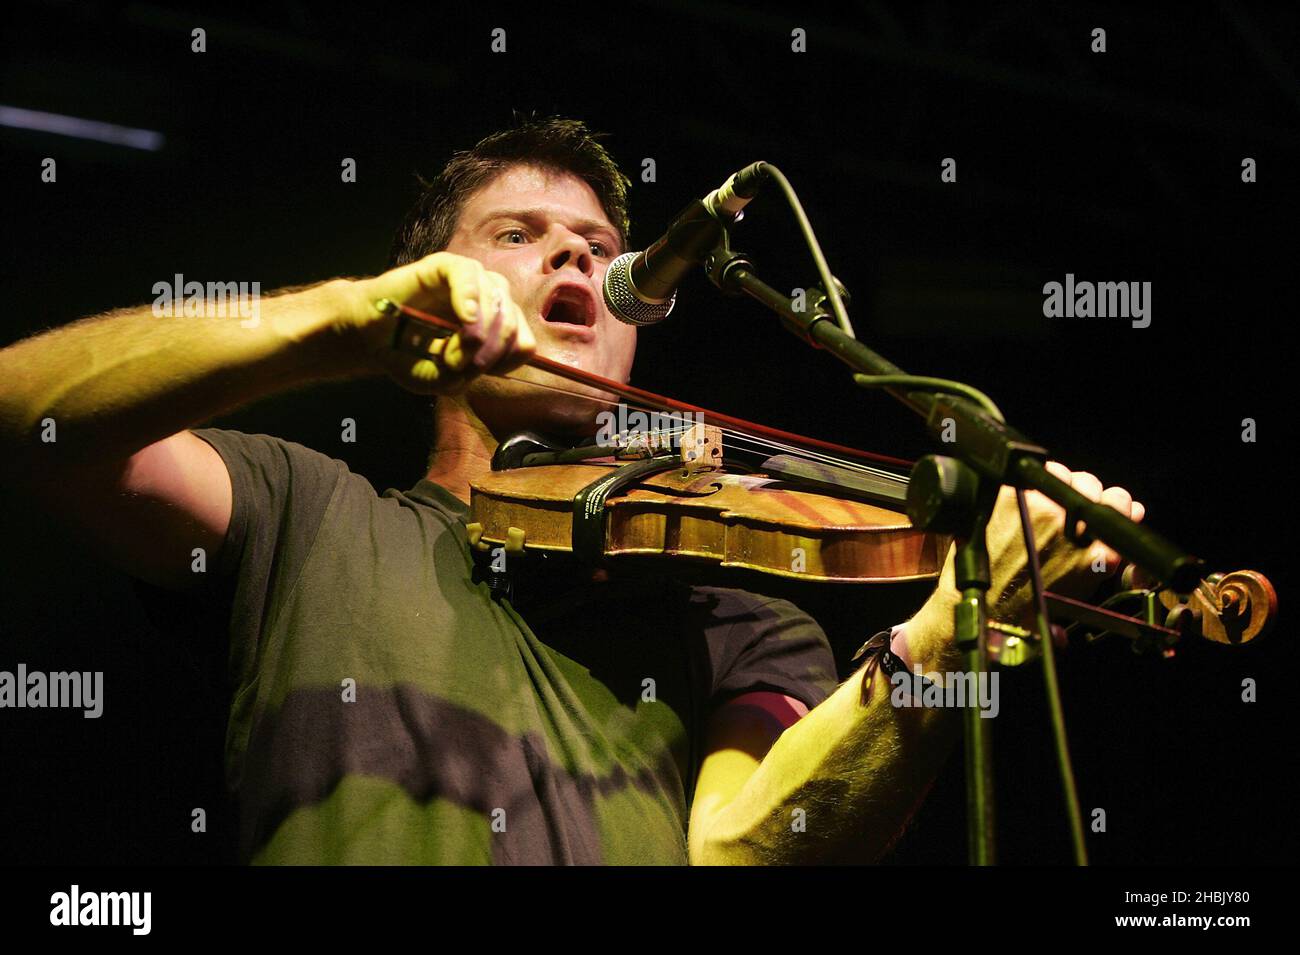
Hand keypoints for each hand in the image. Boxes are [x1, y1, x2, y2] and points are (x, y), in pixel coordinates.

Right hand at [340, 252, 535, 394]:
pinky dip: (470, 298)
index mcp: (497, 329)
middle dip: (488, 352)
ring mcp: (472, 282)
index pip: (525, 344)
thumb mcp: (440, 380)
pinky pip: (470, 275)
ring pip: (497, 302)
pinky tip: (464, 317)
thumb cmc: (409, 356)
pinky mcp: (447, 266)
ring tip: (446, 350)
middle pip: (514, 325)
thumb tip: (478, 347)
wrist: (371, 337)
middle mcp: (490, 302)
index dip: (504, 362)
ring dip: (476, 334)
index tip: (474, 371)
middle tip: (454, 364)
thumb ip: (466, 373)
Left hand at [913, 462, 1145, 650]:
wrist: (980, 604)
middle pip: (1097, 489)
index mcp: (1098, 555)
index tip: (1111, 506)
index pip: (1124, 509)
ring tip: (1047, 507)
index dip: (1118, 506)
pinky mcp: (1013, 494)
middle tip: (1072, 510)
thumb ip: (1109, 551)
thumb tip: (1134, 513)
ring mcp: (1041, 508)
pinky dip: (1037, 479)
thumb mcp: (1081, 588)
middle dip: (1090, 496)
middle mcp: (1072, 527)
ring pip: (1069, 476)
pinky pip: (1038, 471)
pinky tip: (1029, 497)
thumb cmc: (1027, 606)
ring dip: (1064, 487)